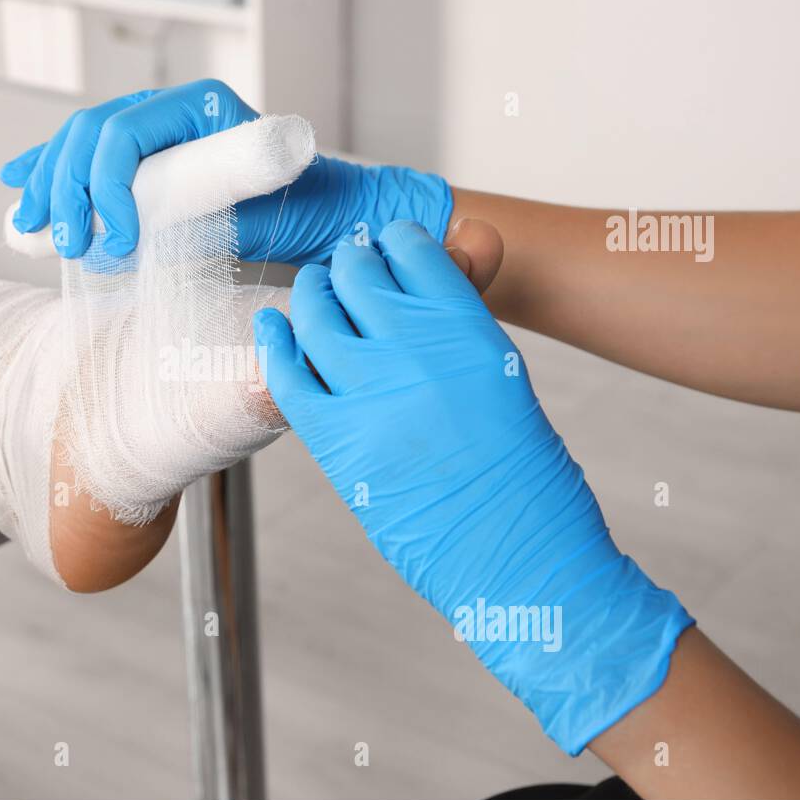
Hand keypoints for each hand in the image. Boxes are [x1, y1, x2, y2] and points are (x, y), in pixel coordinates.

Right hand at [0, 79, 453, 263]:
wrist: (323, 207)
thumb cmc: (303, 210)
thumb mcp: (261, 216)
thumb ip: (208, 221)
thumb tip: (136, 243)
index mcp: (200, 106)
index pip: (124, 133)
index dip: (104, 186)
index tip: (113, 242)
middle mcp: (171, 108)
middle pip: (89, 134)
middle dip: (67, 189)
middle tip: (67, 247)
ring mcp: (154, 127)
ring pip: (78, 143)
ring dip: (48, 185)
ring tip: (31, 230)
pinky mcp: (143, 155)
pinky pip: (84, 153)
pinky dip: (49, 168)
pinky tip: (17, 183)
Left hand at [253, 221, 693, 753]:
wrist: (520, 557)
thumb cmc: (526, 475)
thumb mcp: (504, 378)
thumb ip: (461, 325)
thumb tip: (447, 266)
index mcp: (468, 326)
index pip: (413, 250)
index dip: (392, 243)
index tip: (384, 247)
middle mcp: (415, 347)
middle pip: (356, 273)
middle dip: (348, 266)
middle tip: (346, 272)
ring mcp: (370, 391)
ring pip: (315, 313)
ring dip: (312, 296)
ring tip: (315, 295)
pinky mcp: (335, 439)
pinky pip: (286, 373)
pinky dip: (274, 343)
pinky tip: (272, 327)